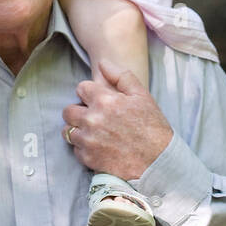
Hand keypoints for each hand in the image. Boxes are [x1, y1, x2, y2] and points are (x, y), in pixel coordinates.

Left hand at [61, 58, 172, 179]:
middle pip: (68, 110)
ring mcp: (88, 140)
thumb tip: (102, 63)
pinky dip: (83, 148)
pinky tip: (97, 146)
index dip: (89, 93)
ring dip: (77, 130)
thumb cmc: (152, 127)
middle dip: (77, 111)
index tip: (97, 100)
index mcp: (104, 100)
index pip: (81, 88)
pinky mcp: (88, 158)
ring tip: (92, 132)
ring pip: (67, 131)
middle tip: (91, 116)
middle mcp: (92, 119)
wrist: (158, 162)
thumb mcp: (142, 96)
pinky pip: (75, 149)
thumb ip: (120, 76)